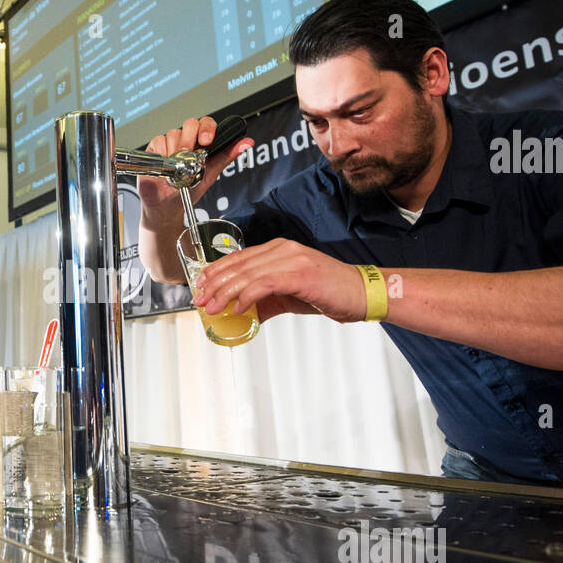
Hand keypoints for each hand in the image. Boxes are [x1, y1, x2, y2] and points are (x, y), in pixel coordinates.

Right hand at [138, 116, 253, 226]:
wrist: (167, 205)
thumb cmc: (189, 189)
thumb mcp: (211, 174)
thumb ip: (227, 156)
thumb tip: (246, 143)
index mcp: (202, 144)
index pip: (206, 124)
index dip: (207, 129)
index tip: (207, 141)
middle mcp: (187, 141)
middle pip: (190, 124)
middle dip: (190, 139)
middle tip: (188, 155)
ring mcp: (171, 143)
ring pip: (174, 133)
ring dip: (175, 151)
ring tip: (177, 167)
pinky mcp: (156, 148)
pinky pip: (159, 141)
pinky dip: (163, 153)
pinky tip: (166, 165)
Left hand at [192, 238, 367, 323]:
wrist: (363, 294)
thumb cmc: (331, 292)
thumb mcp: (291, 296)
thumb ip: (267, 301)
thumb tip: (246, 313)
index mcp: (279, 249)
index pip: (238, 257)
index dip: (216, 271)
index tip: (200, 286)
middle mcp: (283, 250)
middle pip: (238, 264)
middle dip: (214, 283)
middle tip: (200, 300)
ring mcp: (292, 259)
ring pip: (247, 273)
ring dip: (225, 292)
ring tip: (212, 307)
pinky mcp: (300, 274)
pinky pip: (265, 283)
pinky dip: (247, 296)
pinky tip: (238, 308)